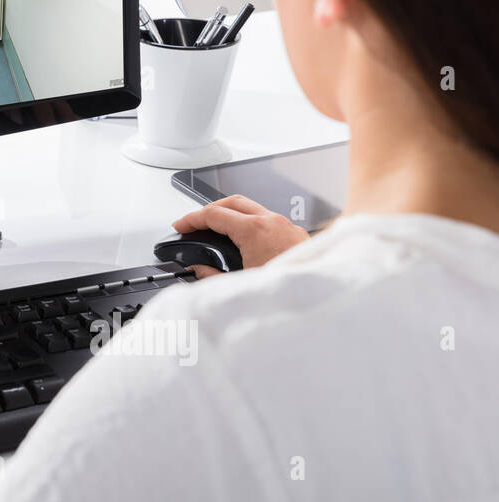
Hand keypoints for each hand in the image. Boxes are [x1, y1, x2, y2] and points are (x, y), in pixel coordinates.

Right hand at [171, 194, 308, 278]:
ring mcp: (287, 226)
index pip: (213, 214)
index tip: (181, 225)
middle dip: (210, 208)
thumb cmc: (288, 291)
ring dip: (232, 214)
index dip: (191, 219)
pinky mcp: (297, 235)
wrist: (321, 299)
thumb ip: (211, 275)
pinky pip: (269, 219)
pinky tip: (246, 240)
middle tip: (196, 221)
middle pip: (233, 202)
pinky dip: (251, 222)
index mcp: (254, 230)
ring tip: (219, 229)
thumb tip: (198, 269)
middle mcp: (272, 222)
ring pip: (253, 208)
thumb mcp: (238, 286)